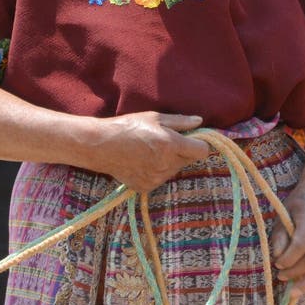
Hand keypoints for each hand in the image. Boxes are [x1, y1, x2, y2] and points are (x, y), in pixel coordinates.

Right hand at [91, 112, 208, 192]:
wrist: (102, 146)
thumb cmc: (129, 126)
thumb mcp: (155, 117)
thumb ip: (180, 121)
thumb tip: (200, 121)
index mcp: (172, 144)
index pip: (202, 151)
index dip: (199, 144)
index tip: (191, 139)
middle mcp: (167, 164)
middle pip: (188, 160)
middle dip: (182, 152)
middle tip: (165, 142)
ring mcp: (157, 178)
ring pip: (174, 170)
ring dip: (169, 162)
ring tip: (150, 151)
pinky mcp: (147, 187)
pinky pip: (160, 178)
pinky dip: (156, 171)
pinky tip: (142, 161)